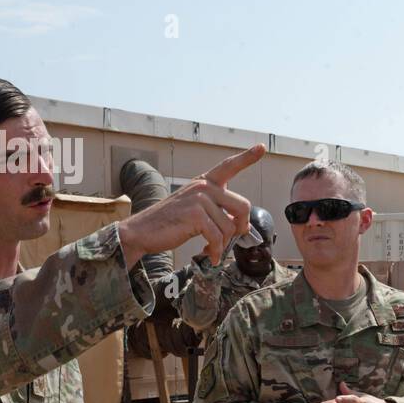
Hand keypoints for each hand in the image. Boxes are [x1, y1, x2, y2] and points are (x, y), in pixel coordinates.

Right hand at [119, 145, 263, 266]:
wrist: (141, 231)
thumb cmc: (170, 223)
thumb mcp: (195, 210)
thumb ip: (218, 210)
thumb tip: (242, 224)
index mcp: (205, 182)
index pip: (229, 166)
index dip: (247, 157)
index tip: (262, 147)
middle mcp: (204, 186)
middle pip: (243, 206)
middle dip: (240, 227)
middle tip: (230, 239)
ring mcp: (199, 199)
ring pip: (230, 226)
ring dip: (223, 244)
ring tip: (211, 248)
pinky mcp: (195, 215)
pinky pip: (218, 237)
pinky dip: (216, 251)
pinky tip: (209, 255)